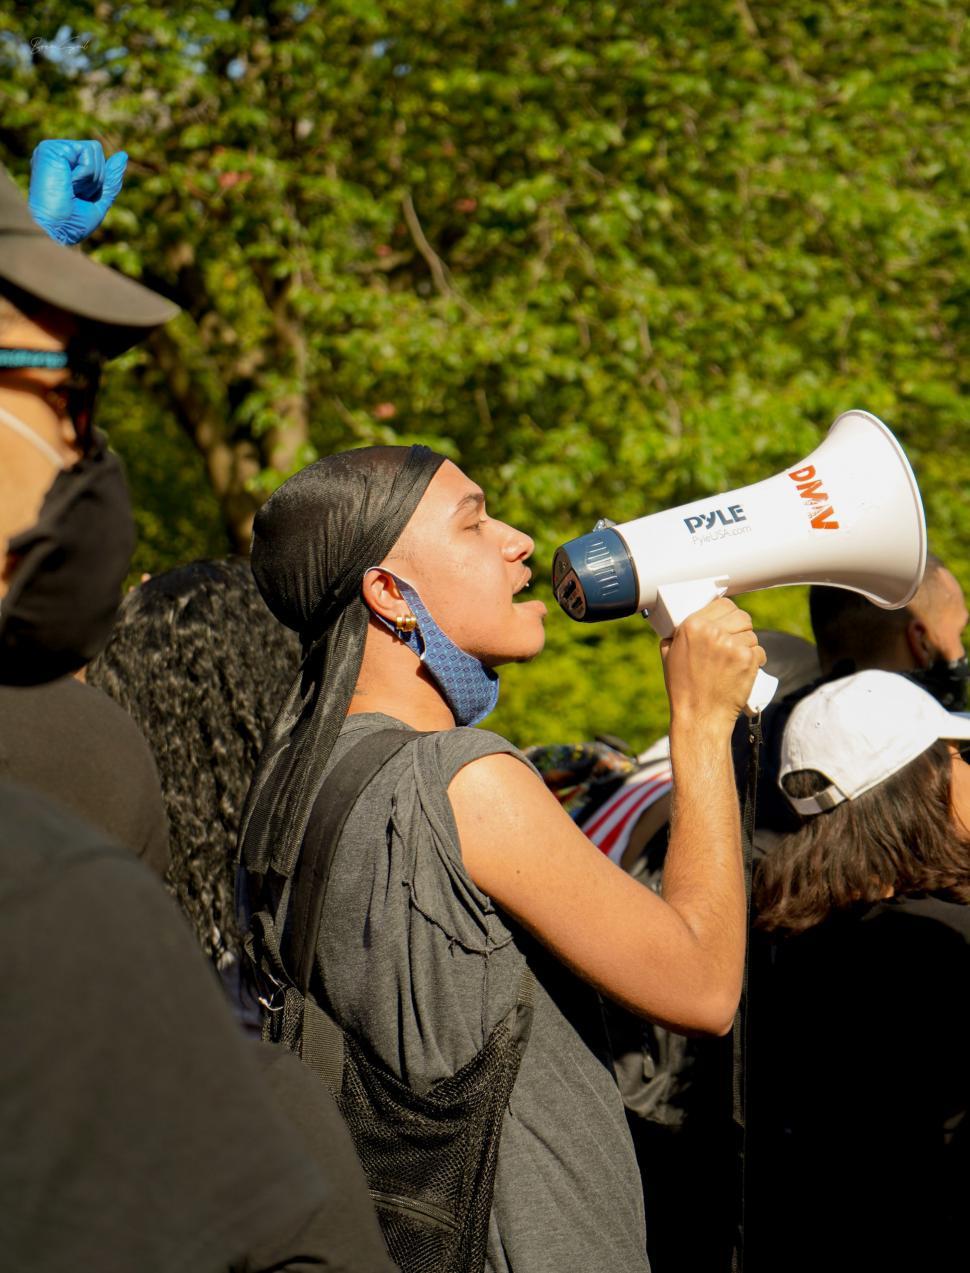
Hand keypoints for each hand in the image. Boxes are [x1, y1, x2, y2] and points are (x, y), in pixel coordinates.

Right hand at [28, 140, 126, 244]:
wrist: (57, 230)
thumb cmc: (74, 222)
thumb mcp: (99, 200)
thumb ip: (110, 178)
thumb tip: (123, 155)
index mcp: (67, 166)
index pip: (98, 161)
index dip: (99, 183)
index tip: (82, 198)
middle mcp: (59, 156)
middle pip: (98, 152)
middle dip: (96, 179)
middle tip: (76, 195)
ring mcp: (53, 150)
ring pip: (94, 149)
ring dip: (90, 178)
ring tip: (72, 190)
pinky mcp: (50, 148)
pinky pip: (87, 151)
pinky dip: (85, 174)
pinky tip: (68, 184)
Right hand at [660, 597, 764, 732]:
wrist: (700, 716)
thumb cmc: (684, 688)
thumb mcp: (669, 655)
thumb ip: (677, 633)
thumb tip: (683, 621)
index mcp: (692, 626)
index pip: (723, 604)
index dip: (727, 614)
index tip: (728, 623)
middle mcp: (713, 632)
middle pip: (741, 616)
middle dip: (740, 628)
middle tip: (734, 642)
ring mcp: (732, 645)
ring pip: (752, 634)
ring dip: (747, 645)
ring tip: (736, 661)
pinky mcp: (747, 660)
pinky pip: (759, 651)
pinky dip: (756, 660)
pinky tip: (745, 669)